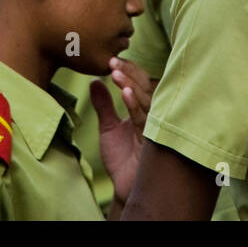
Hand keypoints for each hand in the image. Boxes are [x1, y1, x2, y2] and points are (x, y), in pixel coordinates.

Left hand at [92, 58, 154, 205]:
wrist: (124, 186)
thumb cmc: (121, 158)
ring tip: (117, 74)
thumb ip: (104, 105)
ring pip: (146, 101)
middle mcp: (152, 116)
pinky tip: (127, 93)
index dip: (129, 71)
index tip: (113, 60)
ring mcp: (153, 127)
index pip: (141, 83)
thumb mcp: (108, 127)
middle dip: (130, 74)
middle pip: (146, 88)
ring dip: (131, 85)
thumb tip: (95, 80)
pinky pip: (144, 120)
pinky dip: (135, 105)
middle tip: (113, 61)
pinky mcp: (150, 141)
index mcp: (144, 110)